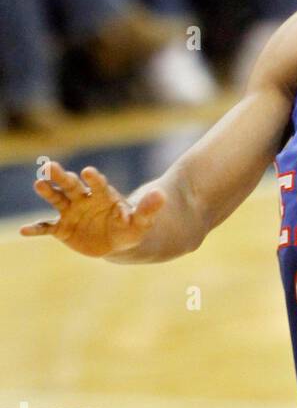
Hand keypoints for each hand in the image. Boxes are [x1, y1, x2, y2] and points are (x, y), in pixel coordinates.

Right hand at [20, 161, 164, 257]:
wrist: (117, 241)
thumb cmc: (130, 227)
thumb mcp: (141, 221)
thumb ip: (149, 209)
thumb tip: (161, 195)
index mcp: (104, 194)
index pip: (98, 183)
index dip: (94, 178)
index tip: (88, 172)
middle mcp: (84, 198)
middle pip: (72, 184)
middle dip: (62, 176)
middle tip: (50, 167)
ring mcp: (72, 212)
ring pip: (57, 199)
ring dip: (47, 192)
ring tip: (38, 183)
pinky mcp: (62, 228)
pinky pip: (47, 227)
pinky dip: (37, 229)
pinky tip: (25, 231)